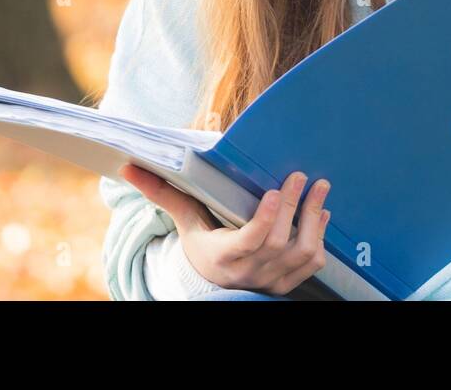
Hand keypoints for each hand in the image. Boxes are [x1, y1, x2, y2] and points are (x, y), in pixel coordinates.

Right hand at [117, 164, 331, 294]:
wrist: (213, 282)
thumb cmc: (200, 244)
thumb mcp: (184, 221)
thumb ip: (163, 193)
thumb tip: (129, 168)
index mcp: (223, 256)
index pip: (249, 241)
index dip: (266, 220)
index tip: (273, 191)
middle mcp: (250, 271)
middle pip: (279, 242)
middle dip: (293, 207)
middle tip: (300, 175)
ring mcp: (272, 279)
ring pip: (302, 252)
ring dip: (313, 219)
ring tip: (320, 188)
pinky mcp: (288, 282)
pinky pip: (312, 263)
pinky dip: (320, 237)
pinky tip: (321, 212)